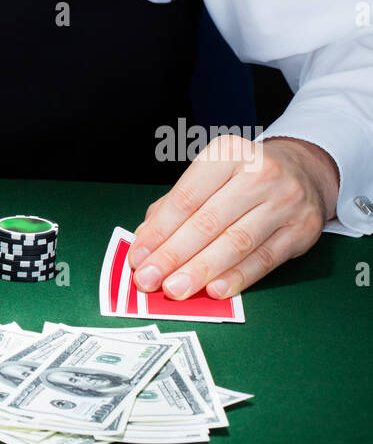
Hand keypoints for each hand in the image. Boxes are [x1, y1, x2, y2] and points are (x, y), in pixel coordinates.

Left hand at [128, 133, 339, 299]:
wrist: (304, 172)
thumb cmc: (245, 177)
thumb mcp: (211, 175)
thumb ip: (176, 204)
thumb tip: (145, 238)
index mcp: (227, 153)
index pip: (186, 197)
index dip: (159, 231)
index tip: (139, 257)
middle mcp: (259, 173)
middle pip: (208, 222)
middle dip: (174, 255)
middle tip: (150, 279)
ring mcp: (285, 201)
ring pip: (236, 243)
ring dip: (201, 270)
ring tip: (175, 289)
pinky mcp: (302, 230)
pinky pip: (264, 259)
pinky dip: (237, 277)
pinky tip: (214, 290)